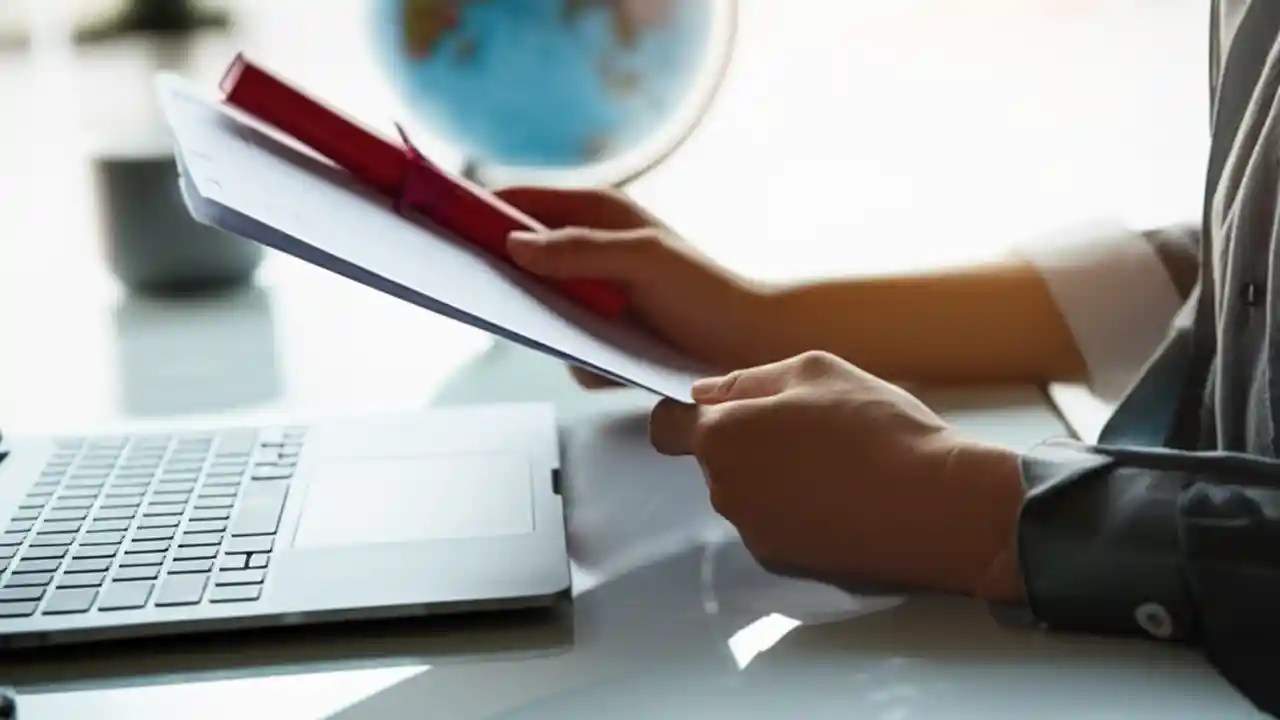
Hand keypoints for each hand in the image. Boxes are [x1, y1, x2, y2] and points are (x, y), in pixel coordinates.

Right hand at [499, 187, 776, 383]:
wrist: (747, 348)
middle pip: (512, 254)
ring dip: (542, 324)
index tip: (435, 227)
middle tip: (477, 293)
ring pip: (533, 307)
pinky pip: (563, 346)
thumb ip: (580, 249)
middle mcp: (583, 249)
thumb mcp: (644, 261)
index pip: (514, 199)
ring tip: (573, 334)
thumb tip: (514, 245)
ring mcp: (587, 293)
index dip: (472, 208)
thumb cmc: (705, 293)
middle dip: (496, 276)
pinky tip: (606, 363)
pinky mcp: (595, 335)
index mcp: (592, 212)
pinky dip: (578, 357)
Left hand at [650, 351, 1025, 600]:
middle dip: (747, 442)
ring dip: (775, 477)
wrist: (937, 508)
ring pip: (748, 492)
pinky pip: (776, 524)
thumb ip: (749, 380)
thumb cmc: (878, 431)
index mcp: (724, 438)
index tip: (724, 407)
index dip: (688, 414)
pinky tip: (844, 498)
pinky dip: (797, 511)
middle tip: (808, 427)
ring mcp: (754, 532)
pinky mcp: (785, 563)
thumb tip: (708, 394)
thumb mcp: (816, 371)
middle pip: (717, 460)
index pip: (666, 428)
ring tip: (836, 464)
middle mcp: (727, 491)